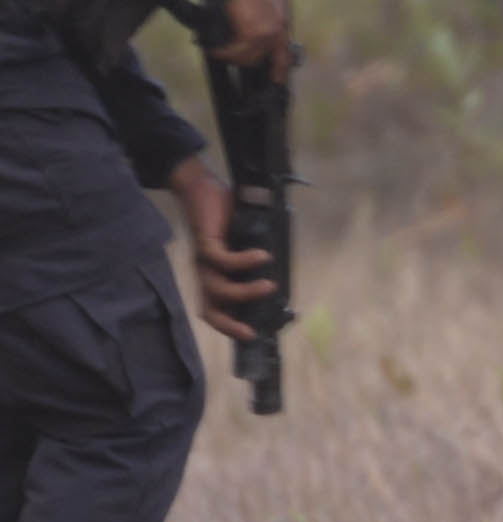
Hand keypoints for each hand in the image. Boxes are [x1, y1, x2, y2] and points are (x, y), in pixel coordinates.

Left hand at [164, 158, 277, 332]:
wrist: (200, 187)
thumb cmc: (225, 213)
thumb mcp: (245, 238)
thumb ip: (256, 252)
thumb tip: (282, 263)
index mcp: (214, 275)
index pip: (217, 308)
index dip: (231, 325)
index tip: (256, 334)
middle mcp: (206, 273)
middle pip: (210, 309)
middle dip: (229, 325)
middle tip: (252, 331)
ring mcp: (203, 260)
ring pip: (218, 290)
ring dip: (244, 293)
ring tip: (270, 286)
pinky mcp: (205, 244)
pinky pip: (222, 261)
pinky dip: (244, 262)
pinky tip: (263, 255)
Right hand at [210, 0, 292, 78]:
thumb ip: (256, 17)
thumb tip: (244, 34)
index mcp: (282, 11)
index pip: (286, 44)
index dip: (281, 63)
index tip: (277, 78)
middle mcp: (281, 22)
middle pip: (271, 56)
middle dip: (250, 60)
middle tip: (231, 58)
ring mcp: (271, 29)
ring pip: (252, 57)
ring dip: (233, 56)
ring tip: (218, 51)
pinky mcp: (256, 34)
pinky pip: (239, 52)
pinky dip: (224, 53)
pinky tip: (214, 49)